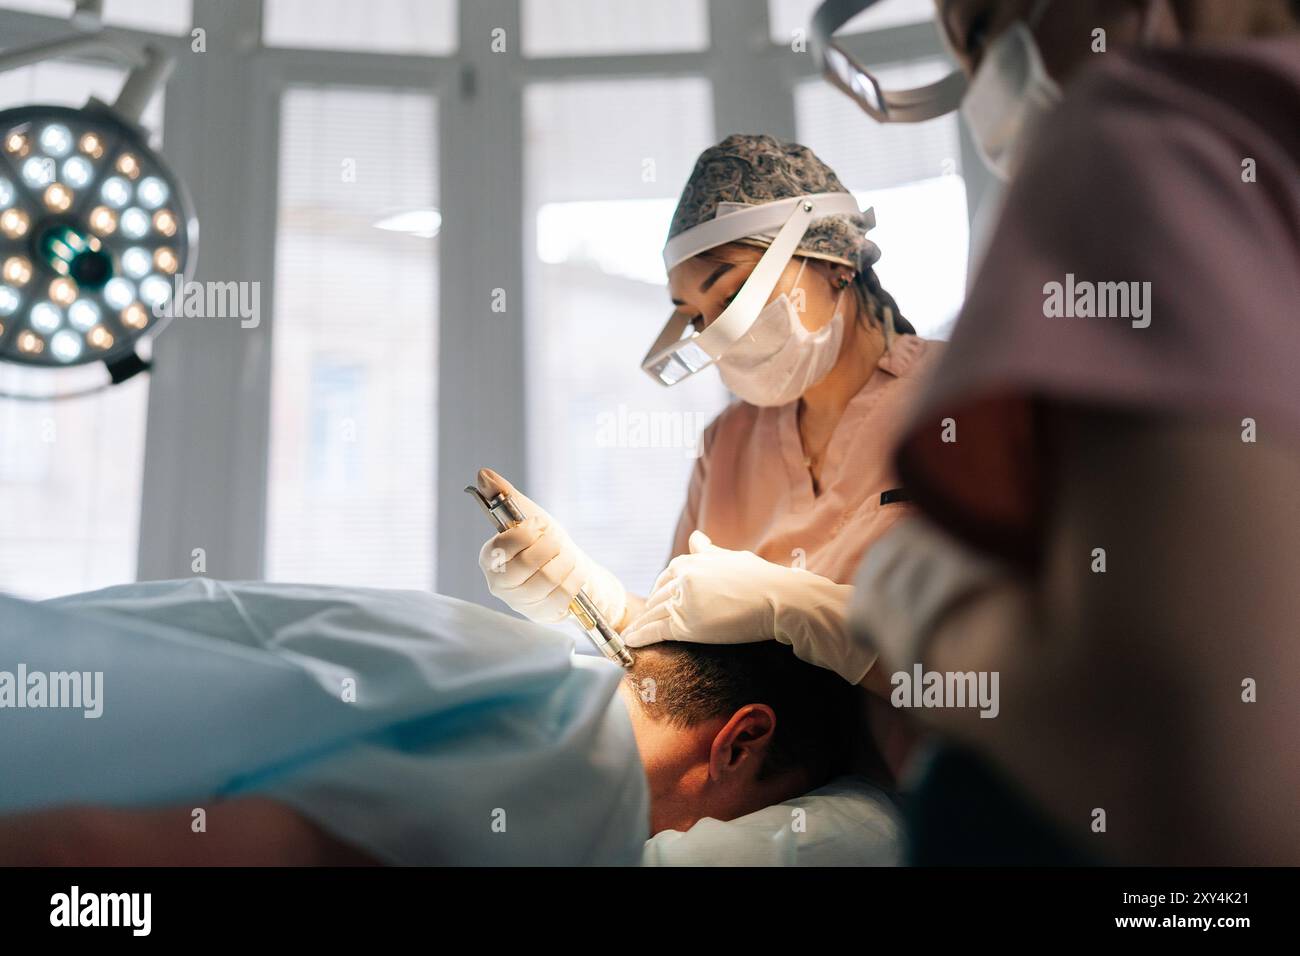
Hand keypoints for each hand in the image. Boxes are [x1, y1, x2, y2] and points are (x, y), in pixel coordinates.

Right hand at [476, 468, 626, 627]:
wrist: (573, 568)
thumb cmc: (548, 541)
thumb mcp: (530, 516)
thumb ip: (505, 497)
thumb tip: (483, 474)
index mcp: (490, 556)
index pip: (503, 545)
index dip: (528, 534)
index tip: (541, 526)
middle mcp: (498, 582)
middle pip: (526, 565)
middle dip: (550, 548)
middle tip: (556, 542)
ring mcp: (518, 602)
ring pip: (548, 580)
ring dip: (566, 562)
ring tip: (567, 557)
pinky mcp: (539, 614)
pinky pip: (562, 597)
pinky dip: (574, 580)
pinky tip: (573, 574)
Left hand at [624, 531, 871, 682]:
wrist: (780, 599)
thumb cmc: (762, 580)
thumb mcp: (732, 557)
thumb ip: (708, 551)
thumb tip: (695, 537)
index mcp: (691, 561)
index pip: (666, 577)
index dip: (660, 592)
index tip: (657, 602)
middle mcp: (682, 577)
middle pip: (658, 596)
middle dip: (648, 610)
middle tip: (640, 621)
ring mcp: (683, 601)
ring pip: (655, 614)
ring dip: (640, 625)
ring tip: (628, 635)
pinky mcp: (686, 625)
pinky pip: (656, 630)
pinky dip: (640, 636)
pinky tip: (630, 642)